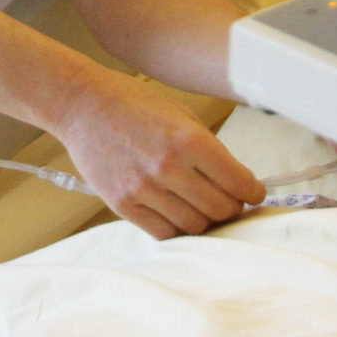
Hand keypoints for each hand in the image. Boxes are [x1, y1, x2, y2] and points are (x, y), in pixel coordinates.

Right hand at [55, 71, 263, 237]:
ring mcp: (144, 189)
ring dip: (205, 220)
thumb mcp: (180, 114)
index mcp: (188, 139)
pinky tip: (177, 212)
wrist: (82, 104)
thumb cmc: (133, 103)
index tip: (254, 192)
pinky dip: (177, 228)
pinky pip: (163, 232)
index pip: (240, 183)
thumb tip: (234, 181)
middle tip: (229, 200)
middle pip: (221, 210)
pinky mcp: (123, 204)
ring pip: (195, 226)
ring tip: (202, 206)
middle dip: (232, 207)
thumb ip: (207, 148)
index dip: (254, 192)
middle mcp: (168, 167)